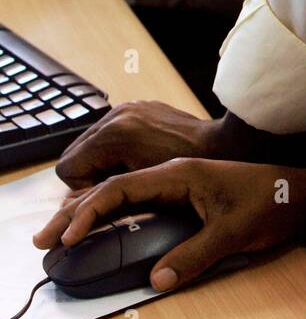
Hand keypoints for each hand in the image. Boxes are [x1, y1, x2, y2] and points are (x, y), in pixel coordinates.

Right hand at [34, 158, 305, 290]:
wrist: (302, 192)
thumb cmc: (272, 201)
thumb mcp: (234, 233)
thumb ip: (194, 256)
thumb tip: (156, 281)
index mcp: (179, 174)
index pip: (121, 188)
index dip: (89, 212)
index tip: (67, 235)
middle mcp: (174, 175)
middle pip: (113, 190)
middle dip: (76, 213)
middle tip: (44, 239)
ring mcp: (179, 185)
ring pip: (124, 196)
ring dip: (91, 213)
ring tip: (61, 234)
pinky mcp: (187, 196)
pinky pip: (140, 203)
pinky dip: (113, 215)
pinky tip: (100, 228)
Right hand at [55, 100, 221, 188]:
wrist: (226, 145)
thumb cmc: (193, 173)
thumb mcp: (146, 190)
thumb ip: (108, 199)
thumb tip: (79, 209)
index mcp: (115, 135)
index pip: (68, 167)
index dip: (81, 191)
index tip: (104, 201)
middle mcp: (117, 116)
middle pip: (76, 153)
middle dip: (88, 177)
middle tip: (114, 193)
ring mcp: (129, 109)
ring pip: (92, 142)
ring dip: (101, 163)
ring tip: (127, 179)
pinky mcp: (140, 108)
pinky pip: (111, 131)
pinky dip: (115, 149)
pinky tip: (137, 162)